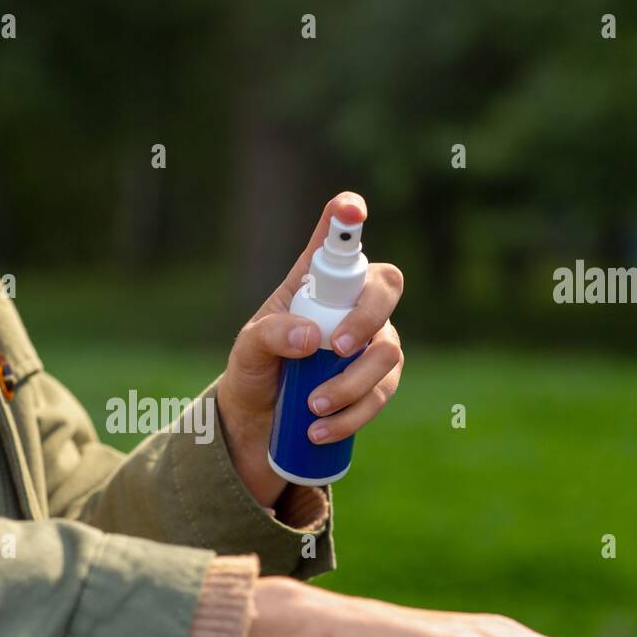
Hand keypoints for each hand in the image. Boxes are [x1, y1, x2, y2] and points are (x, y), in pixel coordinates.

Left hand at [217, 192, 405, 507]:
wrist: (256, 429)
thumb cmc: (252, 375)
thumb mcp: (247, 352)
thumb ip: (271, 336)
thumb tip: (312, 338)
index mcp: (312, 286)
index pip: (335, 244)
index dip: (346, 220)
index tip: (349, 207)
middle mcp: (349, 307)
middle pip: (386, 287)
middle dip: (367, 317)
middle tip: (336, 348)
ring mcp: (370, 343)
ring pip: (389, 349)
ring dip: (352, 382)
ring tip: (312, 407)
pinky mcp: (376, 383)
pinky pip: (383, 392)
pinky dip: (354, 414)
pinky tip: (321, 429)